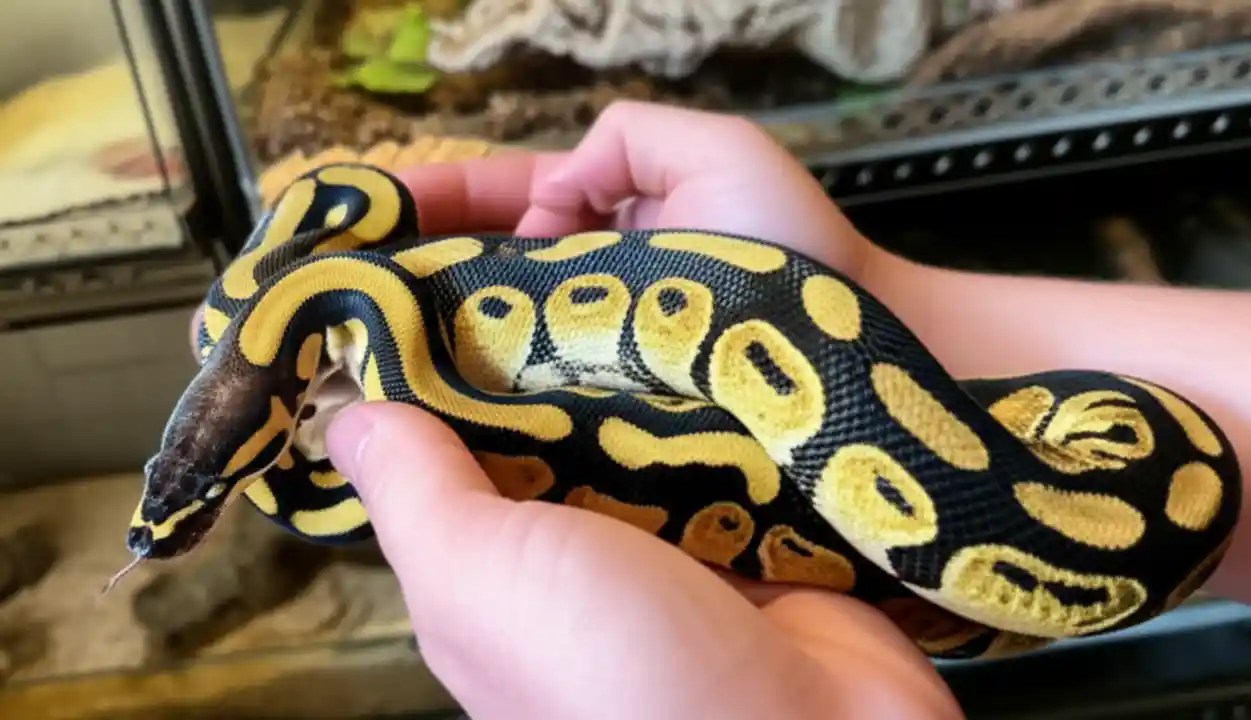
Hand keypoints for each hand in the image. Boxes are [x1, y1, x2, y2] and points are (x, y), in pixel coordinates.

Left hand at [328, 102, 959, 718]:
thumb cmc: (617, 678)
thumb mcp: (479, 578)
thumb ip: (417, 492)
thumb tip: (347, 416)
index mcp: (495, 564)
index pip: (457, 439)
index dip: (448, 357)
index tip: (455, 263)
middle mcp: (579, 544)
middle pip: (558, 415)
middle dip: (562, 343)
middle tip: (568, 240)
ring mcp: (672, 528)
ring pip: (647, 413)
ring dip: (653, 359)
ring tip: (648, 259)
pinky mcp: (752, 515)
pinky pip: (730, 430)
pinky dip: (727, 389)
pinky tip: (722, 320)